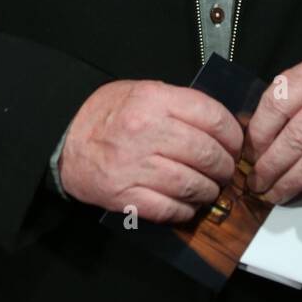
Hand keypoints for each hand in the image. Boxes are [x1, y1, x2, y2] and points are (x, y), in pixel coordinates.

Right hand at [59, 79, 243, 222]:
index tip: (235, 143)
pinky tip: (188, 204)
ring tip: (210, 188)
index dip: (232, 133)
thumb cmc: (106, 115)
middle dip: (225, 166)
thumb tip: (219, 124)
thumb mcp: (142, 91)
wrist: (66, 142)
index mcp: (153, 100)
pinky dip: (186, 210)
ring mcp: (136, 167)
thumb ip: (179, 103)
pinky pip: (170, 209)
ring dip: (209, 190)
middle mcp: (146, 132)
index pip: (211, 116)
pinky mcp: (126, 196)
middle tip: (226, 169)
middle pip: (207, 154)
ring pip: (193, 185)